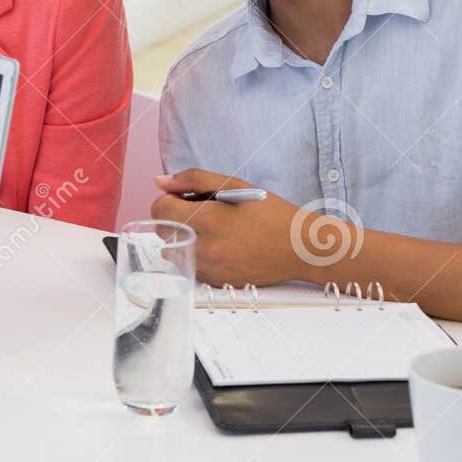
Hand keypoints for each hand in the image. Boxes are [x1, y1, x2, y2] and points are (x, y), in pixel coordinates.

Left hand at [150, 169, 319, 286]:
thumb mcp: (235, 186)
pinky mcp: (216, 282)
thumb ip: (193, 180)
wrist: (302, 249)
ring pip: (174, 251)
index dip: (170, 198)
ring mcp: (210, 269)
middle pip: (162, 231)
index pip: (159, 209)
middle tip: (202, 211)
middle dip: (174, 217)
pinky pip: (190, 266)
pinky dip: (198, 254)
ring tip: (212, 229)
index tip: (186, 197)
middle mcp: (205, 249)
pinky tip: (221, 246)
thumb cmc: (273, 215)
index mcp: (208, 220)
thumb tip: (161, 181)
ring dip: (183, 237)